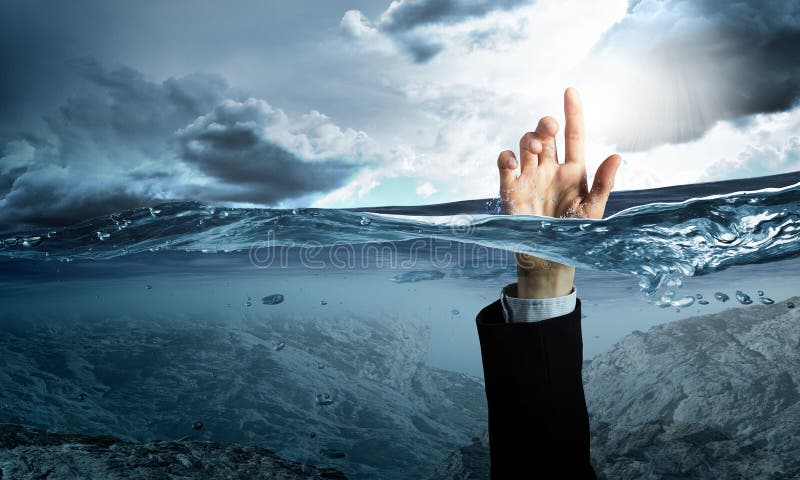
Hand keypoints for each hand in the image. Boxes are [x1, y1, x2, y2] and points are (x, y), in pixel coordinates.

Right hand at [497, 87, 620, 297]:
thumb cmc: (575, 236)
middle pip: (546, 135)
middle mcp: (550, 169)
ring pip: (525, 144)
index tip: (570, 90)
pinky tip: (513, 163)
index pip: (573, 135)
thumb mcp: (594, 211)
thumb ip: (603, 184)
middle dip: (546, 124)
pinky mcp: (510, 189)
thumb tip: (618, 156)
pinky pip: (504, 164)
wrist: (549, 260)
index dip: (572, 112)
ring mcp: (529, 177)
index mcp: (573, 171)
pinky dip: (506, 158)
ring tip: (535, 151)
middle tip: (549, 128)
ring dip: (530, 140)